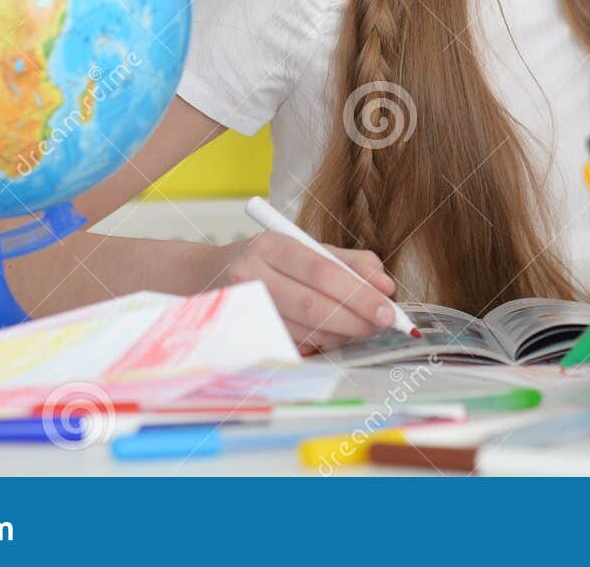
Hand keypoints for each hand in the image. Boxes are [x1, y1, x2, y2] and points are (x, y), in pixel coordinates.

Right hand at [209, 234, 399, 354]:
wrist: (202, 278)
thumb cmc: (265, 262)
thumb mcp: (303, 249)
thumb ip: (349, 262)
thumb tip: (386, 285)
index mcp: (270, 246)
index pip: (322, 271)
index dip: (359, 292)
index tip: (387, 307)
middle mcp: (251, 274)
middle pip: (313, 304)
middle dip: (355, 319)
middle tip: (382, 323)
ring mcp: (242, 308)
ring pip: (304, 330)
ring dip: (340, 334)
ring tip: (358, 328)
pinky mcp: (241, 334)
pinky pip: (291, 345)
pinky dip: (318, 343)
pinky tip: (328, 335)